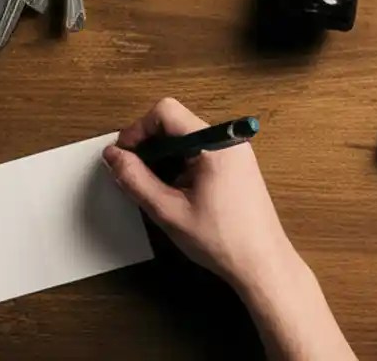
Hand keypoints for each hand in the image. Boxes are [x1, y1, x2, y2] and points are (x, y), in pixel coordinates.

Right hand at [102, 98, 300, 292]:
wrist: (263, 265)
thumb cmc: (222, 241)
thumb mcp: (168, 211)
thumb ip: (135, 180)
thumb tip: (113, 156)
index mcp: (215, 144)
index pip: (166, 111)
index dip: (138, 129)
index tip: (124, 155)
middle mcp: (228, 140)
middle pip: (175, 122)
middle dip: (149, 144)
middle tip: (134, 174)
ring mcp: (234, 152)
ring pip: (185, 137)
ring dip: (164, 156)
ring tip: (157, 188)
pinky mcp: (236, 165)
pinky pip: (199, 151)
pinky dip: (179, 164)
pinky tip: (176, 192)